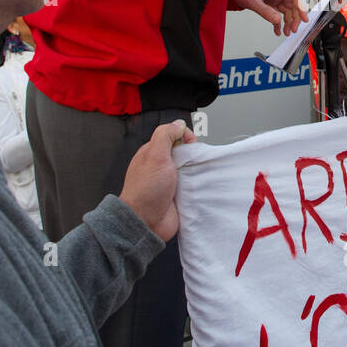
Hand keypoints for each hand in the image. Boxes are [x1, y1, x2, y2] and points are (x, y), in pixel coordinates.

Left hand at [119, 120, 194, 240]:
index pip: (174, 137)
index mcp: (153, 154)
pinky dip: (199, 185)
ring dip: (197, 171)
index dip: (185, 137)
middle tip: (195, 161)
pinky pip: (194, 186)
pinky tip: (200, 186)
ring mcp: (171, 182)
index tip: (192, 143)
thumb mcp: (154, 155)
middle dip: (194, 155)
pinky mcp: (179, 196)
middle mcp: (162, 167)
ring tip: (198, 174)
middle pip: (185, 153)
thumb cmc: (146, 190)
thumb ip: (165, 135)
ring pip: (191, 169)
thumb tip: (178, 124)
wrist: (146, 222)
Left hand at [233, 0, 307, 35]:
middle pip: (293, 7)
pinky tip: (277, 31)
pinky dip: (279, 24)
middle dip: (295, 19)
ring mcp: (274, 0)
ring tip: (286, 33)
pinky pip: (278, 16)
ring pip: (287, 12)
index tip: (305, 19)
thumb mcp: (253, 1)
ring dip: (288, 23)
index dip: (301, 8)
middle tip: (293, 30)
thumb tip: (277, 20)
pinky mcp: (270, 5)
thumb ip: (265, 11)